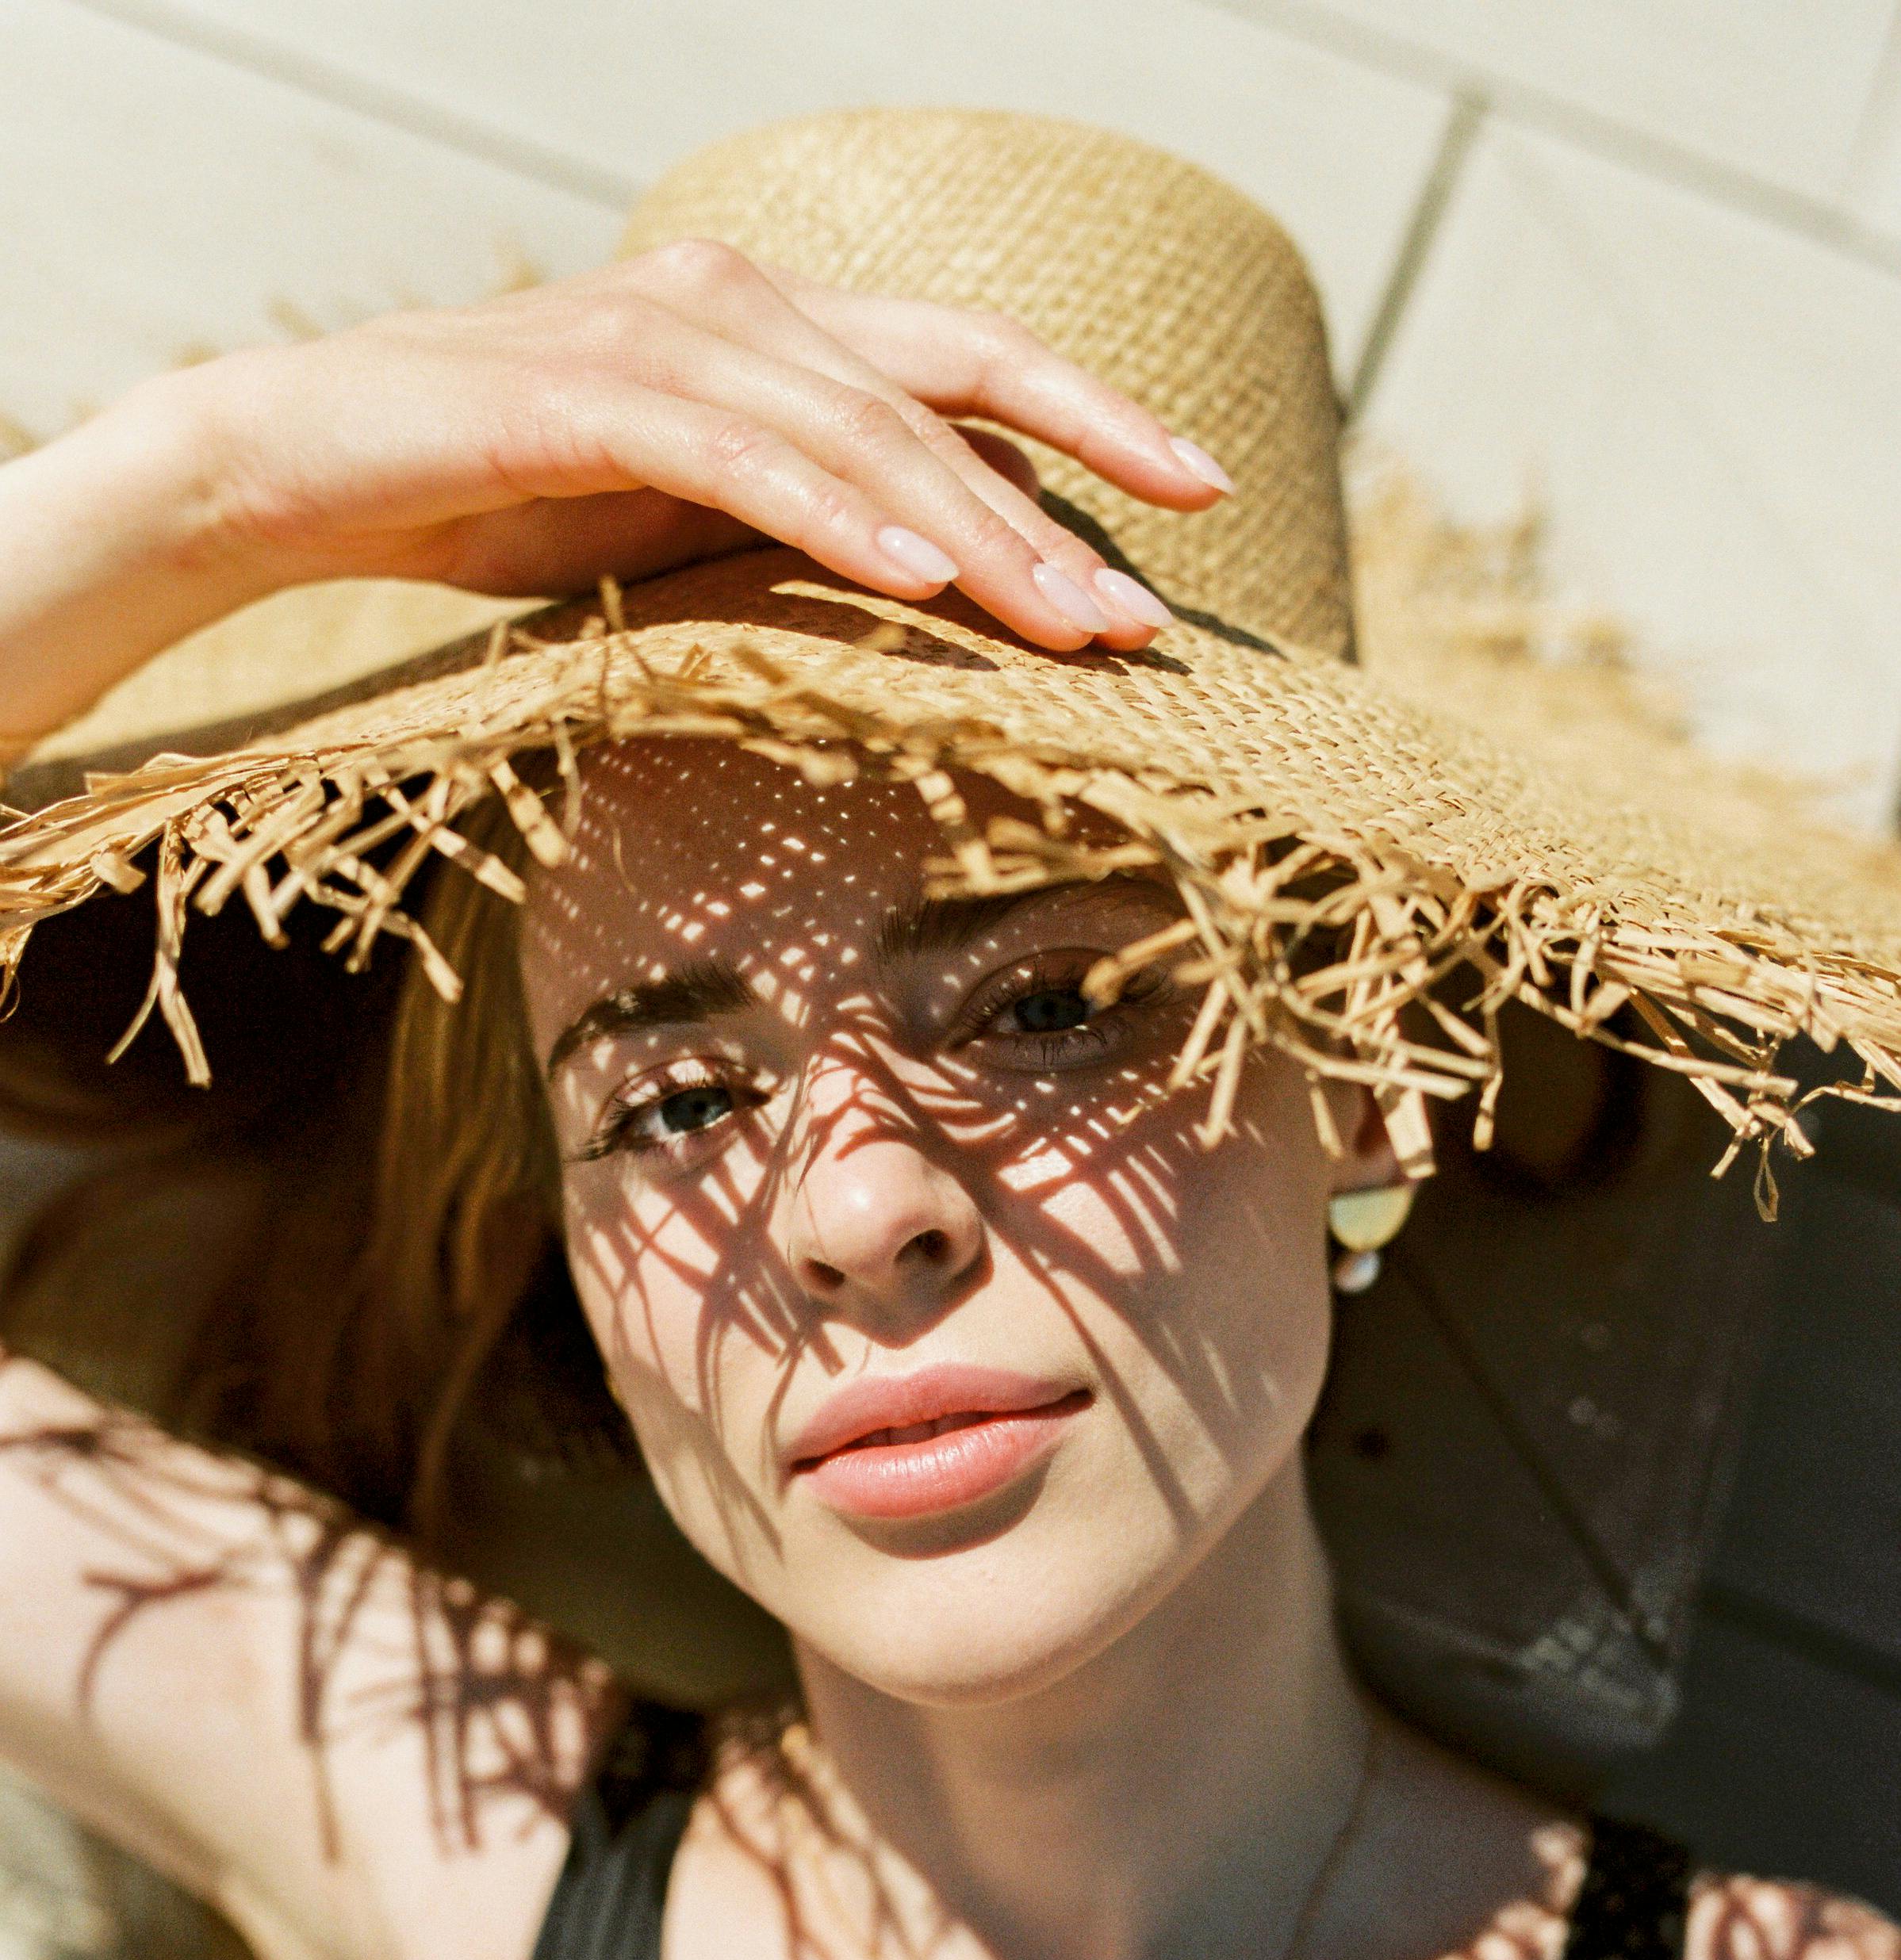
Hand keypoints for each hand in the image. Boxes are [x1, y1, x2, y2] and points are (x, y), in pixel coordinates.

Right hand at [189, 243, 1224, 651]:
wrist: (308, 462)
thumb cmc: (501, 493)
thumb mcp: (682, 509)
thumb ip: (794, 511)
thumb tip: (923, 584)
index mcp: (772, 321)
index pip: (965, 362)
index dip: (1092, 419)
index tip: (1201, 492)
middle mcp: (735, 298)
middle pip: (943, 394)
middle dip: (1063, 507)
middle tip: (1150, 619)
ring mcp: (662, 333)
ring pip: (861, 429)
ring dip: (978, 532)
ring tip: (1071, 624)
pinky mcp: (587, 392)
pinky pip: (742, 457)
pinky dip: (837, 514)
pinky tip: (920, 578)